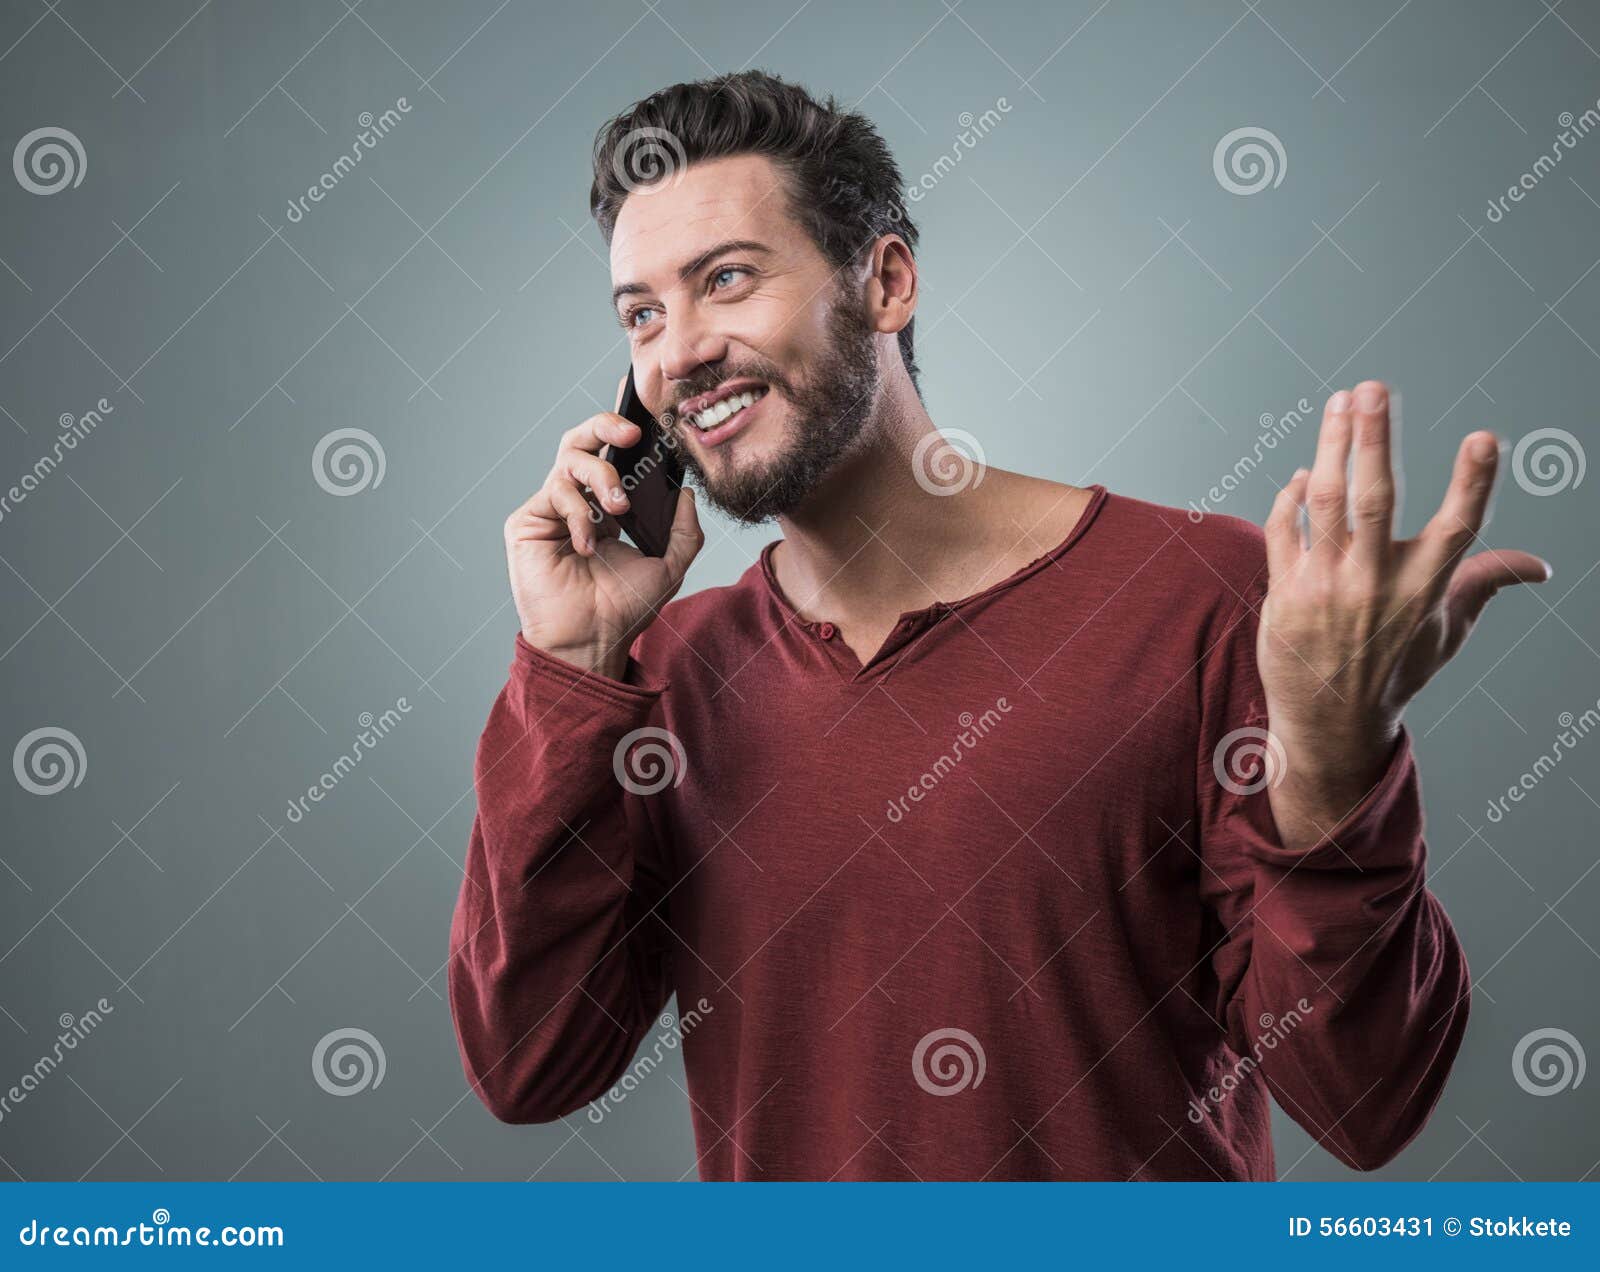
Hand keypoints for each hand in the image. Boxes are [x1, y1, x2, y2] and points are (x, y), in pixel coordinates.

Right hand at [504, 390, 702, 678]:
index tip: (644, 410)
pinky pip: (554, 491)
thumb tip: (686, 493)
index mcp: (607, 508)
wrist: (591, 641)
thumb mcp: (670, 566)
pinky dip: (578, 512)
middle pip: (583, 441)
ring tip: (619, 510)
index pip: (612, 456)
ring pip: (570, 458)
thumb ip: (685, 530)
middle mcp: (578, 502)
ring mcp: (551, 509)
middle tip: (631, 434)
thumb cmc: (625, 610)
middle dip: (606, 425)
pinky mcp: (528, 521)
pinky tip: (588, 544)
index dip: (622, 428)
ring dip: (602, 477)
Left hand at [1257, 381, 1549, 844]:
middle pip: (1376, 499)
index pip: (1458, 529)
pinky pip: (1284, 528)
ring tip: (1338, 403)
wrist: (1328, 724)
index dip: (1473, 483)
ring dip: (1330, 447)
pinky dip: (1291, 496)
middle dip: (1374, 439)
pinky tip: (1302, 473)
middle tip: (1373, 388)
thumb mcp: (1445, 633)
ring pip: (1324, 502)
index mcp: (1424, 591)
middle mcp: (1375, 585)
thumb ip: (1484, 586)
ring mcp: (1325, 587)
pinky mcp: (1285, 591)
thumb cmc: (1393, 671)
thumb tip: (1540, 566)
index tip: (1485, 438)